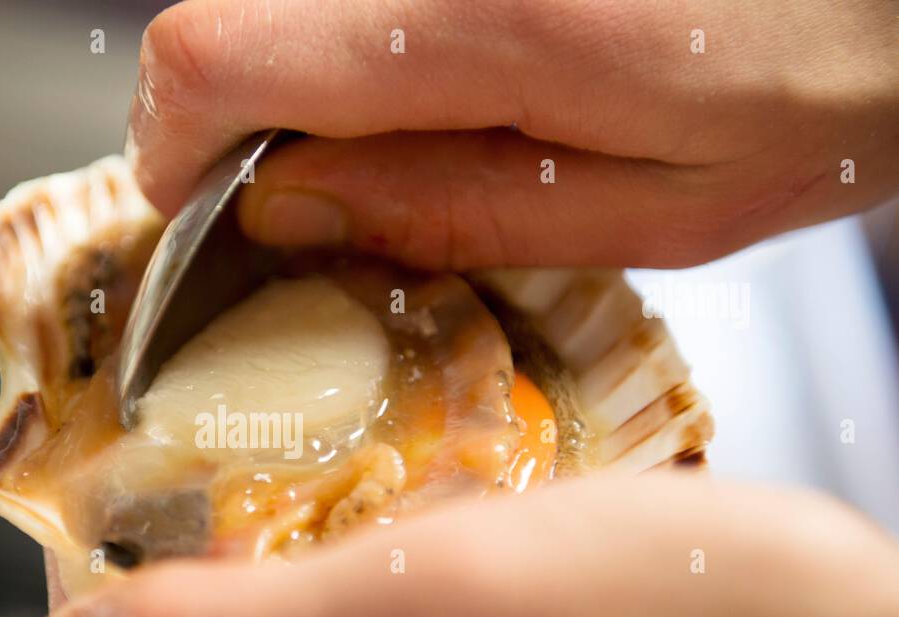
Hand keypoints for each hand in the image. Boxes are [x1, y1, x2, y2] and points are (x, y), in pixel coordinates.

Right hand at [125, 0, 898, 269]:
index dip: (169, 145)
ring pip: (291, 4)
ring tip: (418, 141)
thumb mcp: (652, 210)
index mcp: (489, 22)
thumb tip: (290, 213)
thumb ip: (453, 212)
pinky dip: (367, 49)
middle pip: (226, 15)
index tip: (208, 211)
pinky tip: (456, 85)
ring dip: (311, 83)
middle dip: (238, 124)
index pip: (212, 51)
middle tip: (323, 196)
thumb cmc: (829, 81)